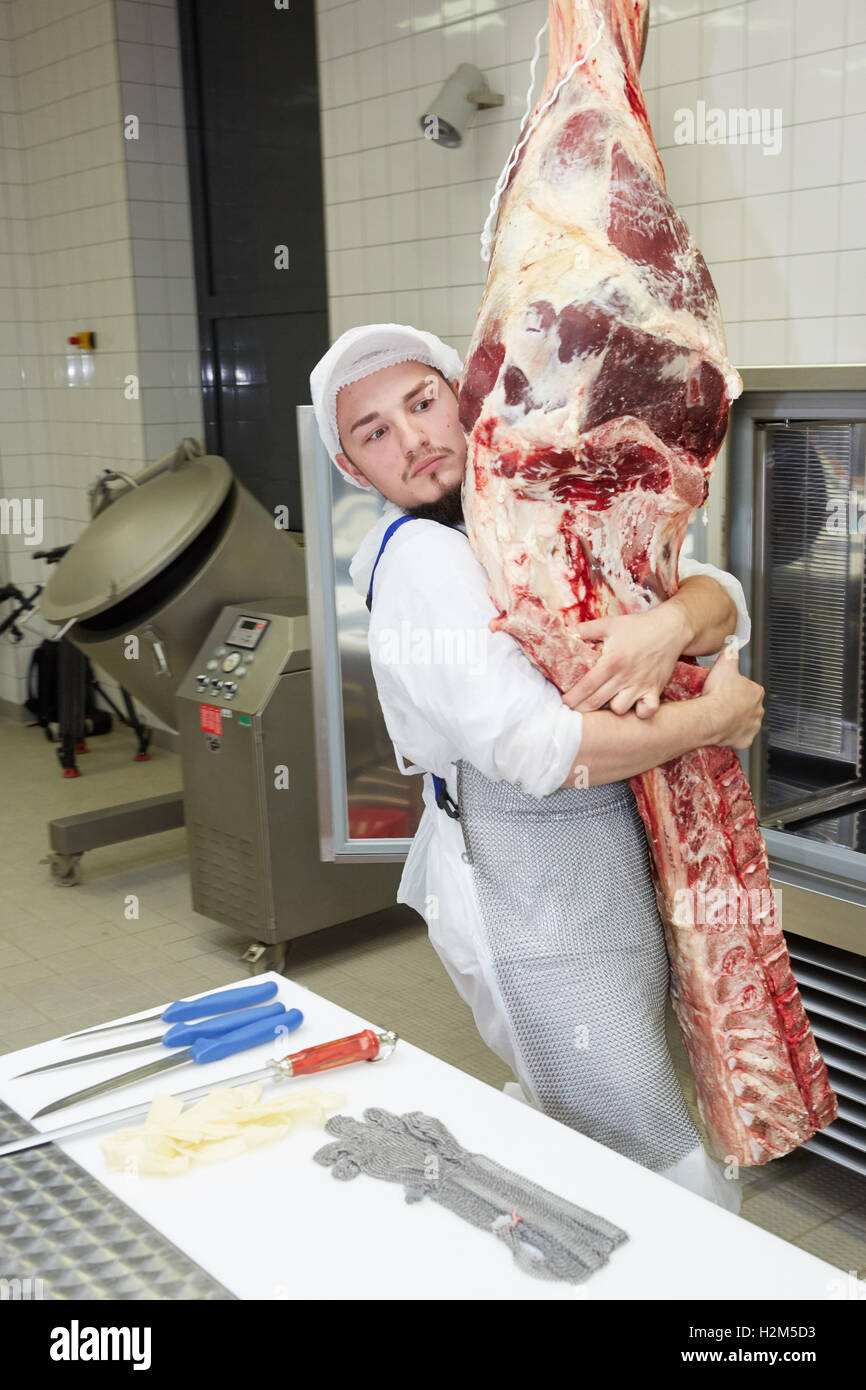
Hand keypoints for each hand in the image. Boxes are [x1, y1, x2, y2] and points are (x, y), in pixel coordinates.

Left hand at [561, 604, 689, 717]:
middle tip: (574, 710)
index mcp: (611, 661)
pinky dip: (639, 713)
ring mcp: (641, 685)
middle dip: (582, 708)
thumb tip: (565, 632)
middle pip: (598, 701)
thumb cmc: (637, 627)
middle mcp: (625, 676)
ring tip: (605, 702)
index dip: (573, 697)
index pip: (587, 685)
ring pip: (620, 709)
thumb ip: (585, 630)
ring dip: (610, 710)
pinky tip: (633, 706)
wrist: (670, 628)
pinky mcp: (655, 690)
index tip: (564, 703)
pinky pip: (647, 711)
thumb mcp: (609, 624)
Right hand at [701, 641, 764, 748]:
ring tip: (720, 717)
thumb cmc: (718, 694)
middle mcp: (758, 710)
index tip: (726, 689)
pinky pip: (739, 738)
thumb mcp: (724, 665)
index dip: (736, 688)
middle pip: (748, 706)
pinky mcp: (744, 740)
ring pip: (745, 723)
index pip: (749, 688)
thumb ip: (730, 654)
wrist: (711, 717)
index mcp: (756, 692)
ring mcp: (752, 726)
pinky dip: (732, 735)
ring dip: (735, 721)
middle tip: (721, 703)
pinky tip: (723, 731)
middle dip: (737, 706)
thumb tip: (732, 647)